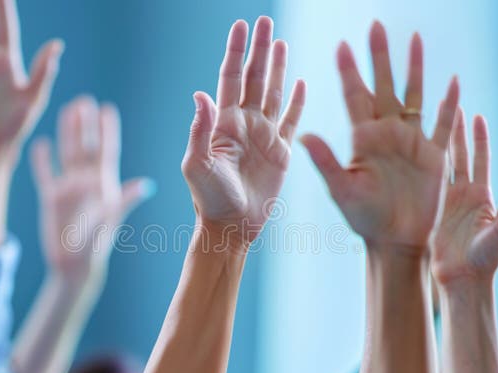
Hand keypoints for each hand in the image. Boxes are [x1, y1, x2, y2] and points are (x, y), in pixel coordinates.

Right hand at [31, 96, 153, 278]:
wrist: (75, 264)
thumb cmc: (96, 242)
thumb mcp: (111, 217)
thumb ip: (125, 199)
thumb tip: (145, 185)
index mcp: (104, 184)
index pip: (106, 150)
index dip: (106, 131)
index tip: (107, 109)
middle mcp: (87, 182)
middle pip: (85, 147)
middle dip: (85, 125)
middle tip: (84, 101)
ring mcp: (69, 189)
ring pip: (67, 154)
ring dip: (67, 133)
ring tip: (67, 111)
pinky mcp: (51, 198)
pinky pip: (45, 173)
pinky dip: (43, 159)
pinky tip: (40, 143)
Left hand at [182, 17, 304, 246]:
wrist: (231, 226)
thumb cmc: (209, 198)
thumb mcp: (197, 164)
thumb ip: (200, 130)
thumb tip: (199, 95)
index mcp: (225, 123)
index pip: (231, 78)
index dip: (236, 51)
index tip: (241, 25)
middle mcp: (245, 124)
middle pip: (255, 77)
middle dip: (260, 49)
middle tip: (265, 21)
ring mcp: (264, 137)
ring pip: (274, 93)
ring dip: (278, 67)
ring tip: (281, 42)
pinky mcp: (282, 153)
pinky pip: (292, 121)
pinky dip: (297, 101)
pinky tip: (300, 82)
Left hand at [301, 22, 458, 251]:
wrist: (395, 241)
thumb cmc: (363, 219)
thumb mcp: (341, 190)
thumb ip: (326, 161)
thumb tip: (303, 135)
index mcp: (361, 139)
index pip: (354, 96)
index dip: (349, 71)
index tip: (342, 44)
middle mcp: (385, 133)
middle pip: (383, 85)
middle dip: (380, 57)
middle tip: (376, 25)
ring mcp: (410, 141)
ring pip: (413, 96)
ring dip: (414, 68)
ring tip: (414, 39)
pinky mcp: (433, 155)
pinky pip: (443, 124)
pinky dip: (449, 104)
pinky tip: (453, 82)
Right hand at [431, 111, 497, 285]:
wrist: (461, 280)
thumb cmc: (484, 260)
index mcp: (481, 196)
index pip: (480, 159)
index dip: (478, 137)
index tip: (476, 115)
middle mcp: (463, 194)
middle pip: (458, 155)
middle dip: (455, 130)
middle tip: (450, 106)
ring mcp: (445, 202)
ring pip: (439, 166)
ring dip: (435, 144)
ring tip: (428, 122)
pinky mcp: (430, 211)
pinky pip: (424, 185)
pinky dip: (419, 167)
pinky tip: (410, 152)